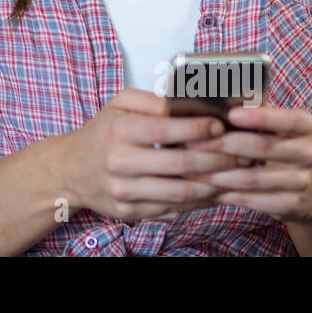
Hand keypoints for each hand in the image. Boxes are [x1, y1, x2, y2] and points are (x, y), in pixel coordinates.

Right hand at [58, 88, 242, 224]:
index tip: (221, 126)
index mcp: (118, 130)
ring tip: (235, 175)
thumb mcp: (119, 104)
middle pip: (179, 164)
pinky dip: (197, 202)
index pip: (165, 129)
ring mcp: (123, 190)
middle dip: (216, 159)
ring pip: (179, 192)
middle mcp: (119, 161)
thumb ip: (152, 101)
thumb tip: (189, 103)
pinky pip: (171, 209)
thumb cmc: (102, 132)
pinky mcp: (129, 211)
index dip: (198, 128)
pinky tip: (213, 191)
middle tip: (241, 153)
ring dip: (213, 185)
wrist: (70, 170)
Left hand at [182, 104, 311, 222]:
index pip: (286, 119)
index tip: (231, 114)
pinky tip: (205, 187)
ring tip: (190, 168)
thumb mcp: (277, 126)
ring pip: (252, 178)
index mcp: (305, 126)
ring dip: (217, 173)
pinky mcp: (290, 205)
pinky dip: (226, 193)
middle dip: (223, 144)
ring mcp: (301, 182)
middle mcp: (308, 153)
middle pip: (262, 147)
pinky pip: (252, 200)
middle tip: (192, 142)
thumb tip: (217, 96)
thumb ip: (254, 111)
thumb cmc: (281, 144)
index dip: (260, 117)